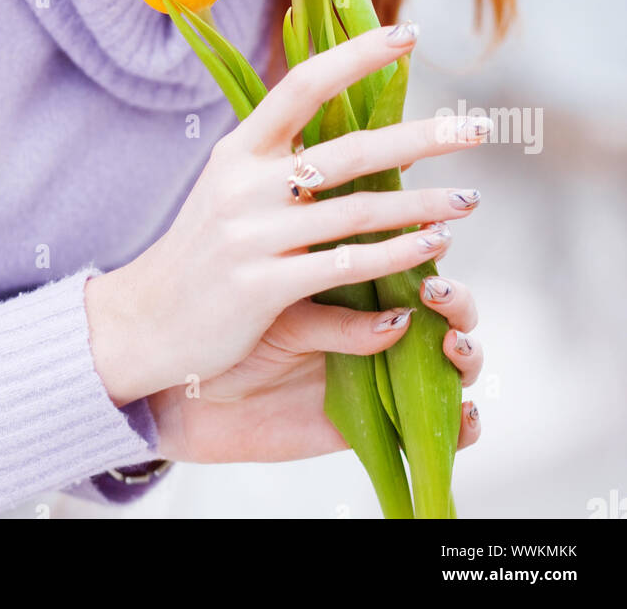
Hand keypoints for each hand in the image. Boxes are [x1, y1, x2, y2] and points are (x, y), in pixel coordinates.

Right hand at [85, 23, 488, 460]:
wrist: (144, 321)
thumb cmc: (203, 250)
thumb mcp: (229, 188)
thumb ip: (281, 159)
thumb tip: (356, 129)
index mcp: (238, 149)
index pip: (301, 84)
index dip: (355, 55)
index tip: (408, 34)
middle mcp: (244, 184)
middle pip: (349, 149)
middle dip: (421, 137)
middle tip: (477, 129)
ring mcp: (252, 235)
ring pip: (358, 212)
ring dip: (423, 206)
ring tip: (468, 202)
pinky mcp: (262, 288)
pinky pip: (345, 267)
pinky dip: (395, 257)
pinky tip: (432, 249)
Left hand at [149, 271, 481, 463]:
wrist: (191, 388)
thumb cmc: (227, 324)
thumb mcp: (273, 301)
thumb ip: (327, 300)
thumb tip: (395, 311)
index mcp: (352, 274)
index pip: (412, 250)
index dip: (432, 240)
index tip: (434, 230)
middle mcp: (376, 317)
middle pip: (443, 303)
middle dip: (456, 297)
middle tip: (436, 292)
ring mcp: (383, 368)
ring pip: (451, 357)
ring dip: (466, 350)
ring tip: (454, 348)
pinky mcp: (381, 422)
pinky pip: (438, 427)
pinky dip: (463, 423)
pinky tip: (466, 417)